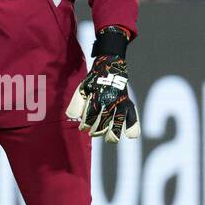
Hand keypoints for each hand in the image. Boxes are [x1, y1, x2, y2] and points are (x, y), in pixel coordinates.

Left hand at [66, 26, 140, 142]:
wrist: (111, 65)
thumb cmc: (94, 80)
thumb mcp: (83, 88)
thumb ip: (76, 103)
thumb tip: (71, 117)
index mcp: (97, 96)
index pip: (91, 116)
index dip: (86, 124)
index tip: (83, 128)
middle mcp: (110, 100)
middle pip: (104, 121)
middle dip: (98, 130)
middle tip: (93, 133)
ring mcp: (120, 102)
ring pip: (119, 120)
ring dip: (114, 132)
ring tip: (111, 139)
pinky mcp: (127, 103)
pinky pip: (133, 116)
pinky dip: (133, 126)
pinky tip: (131, 135)